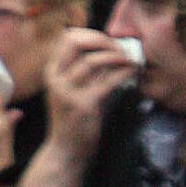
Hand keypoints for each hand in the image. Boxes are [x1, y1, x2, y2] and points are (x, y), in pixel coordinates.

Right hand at [14, 28, 137, 186]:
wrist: (66, 151)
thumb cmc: (75, 121)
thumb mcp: (74, 91)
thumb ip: (88, 73)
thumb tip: (111, 53)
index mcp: (52, 71)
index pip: (68, 38)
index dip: (92, 35)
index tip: (110, 42)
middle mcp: (56, 78)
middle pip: (75, 42)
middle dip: (102, 41)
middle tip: (121, 48)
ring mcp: (68, 92)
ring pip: (92, 61)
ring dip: (116, 57)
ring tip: (131, 59)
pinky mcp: (84, 106)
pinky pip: (106, 82)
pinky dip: (123, 73)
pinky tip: (133, 71)